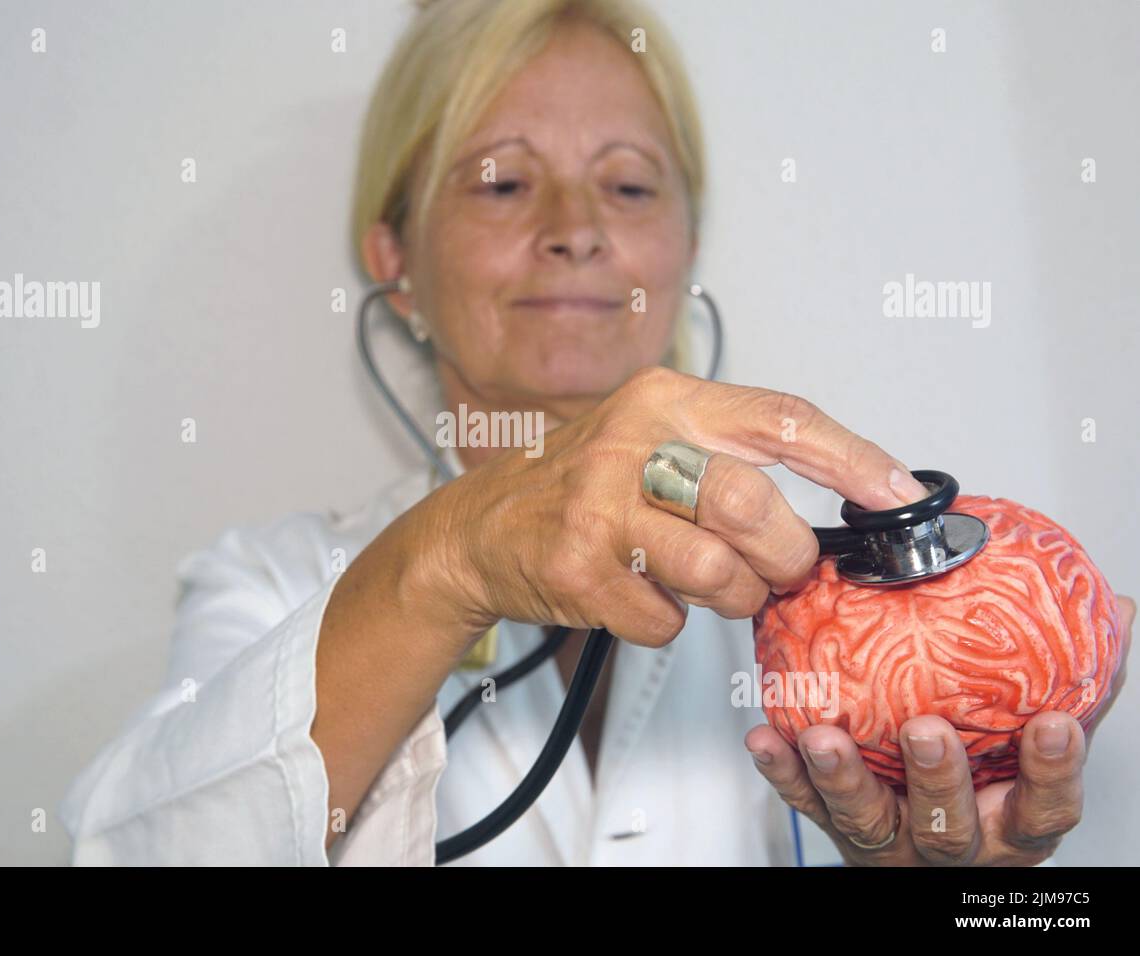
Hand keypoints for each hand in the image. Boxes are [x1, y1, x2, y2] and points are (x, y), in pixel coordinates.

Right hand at [435, 365, 928, 645]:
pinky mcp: (575, 569)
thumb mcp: (653, 438)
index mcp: (665, 399)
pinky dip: (668, 621)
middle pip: (753, 505)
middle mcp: (631, 442)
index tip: (898, 495)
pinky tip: (641, 595)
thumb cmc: (583, 485)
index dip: (853, 460)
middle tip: (782, 570)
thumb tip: (839, 502)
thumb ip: (732, 455)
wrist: (481, 527)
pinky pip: (666, 619)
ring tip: (710, 586)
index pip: (781, 420)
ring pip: (717, 571)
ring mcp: (597, 507)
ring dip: (732, 596)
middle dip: (785, 556)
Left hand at [745, 594, 1133, 865]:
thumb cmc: (989, 785)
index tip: (1054, 724)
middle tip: (925, 731)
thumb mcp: (1035, 744)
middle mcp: (954, 843)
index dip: (1052, 771)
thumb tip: (1112, 610)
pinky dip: (784, 772)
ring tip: (824, 737)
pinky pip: (805, 803)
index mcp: (1009, 822)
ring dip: (844, 777)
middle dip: (936, 777)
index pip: (1043, 808)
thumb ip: (1070, 686)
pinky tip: (767, 738)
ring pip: (867, 820)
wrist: (922, 847)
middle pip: (947, 824)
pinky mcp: (836, 830)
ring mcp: (892, 843)